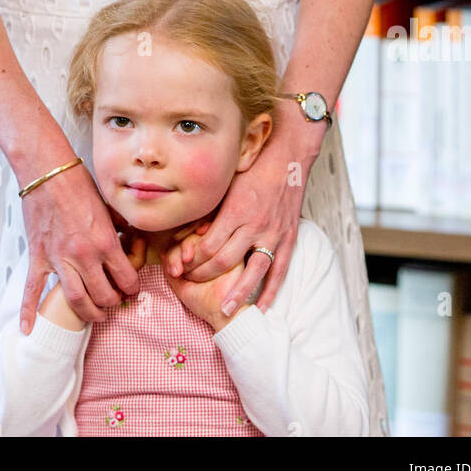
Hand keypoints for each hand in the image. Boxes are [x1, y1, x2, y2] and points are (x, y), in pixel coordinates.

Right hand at [18, 159, 140, 333]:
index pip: (126, 278)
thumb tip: (131, 239)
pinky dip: (28, 311)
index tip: (130, 289)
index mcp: (105, 242)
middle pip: (103, 295)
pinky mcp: (38, 257)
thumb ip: (120, 228)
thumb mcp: (108, 206)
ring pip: (76, 300)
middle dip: (111, 303)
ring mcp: (59, 259)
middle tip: (113, 302)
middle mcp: (84, 255)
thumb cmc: (79, 184)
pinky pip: (32, 290)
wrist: (47, 172)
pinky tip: (27, 329)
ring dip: (87, 314)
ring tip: (93, 316)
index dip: (132, 288)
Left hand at [163, 234, 246, 332]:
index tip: (174, 271)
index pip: (182, 242)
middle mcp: (211, 249)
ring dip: (185, 249)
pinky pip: (214, 237)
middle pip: (189, 235)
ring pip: (198, 233)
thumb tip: (162, 252)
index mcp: (199, 256)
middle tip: (177, 271)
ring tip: (184, 270)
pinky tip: (192, 259)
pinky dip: (200, 245)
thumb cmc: (204, 303)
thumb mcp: (182, 286)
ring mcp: (221, 247)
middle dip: (178, 251)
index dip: (173, 253)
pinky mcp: (232, 249)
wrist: (224, 315)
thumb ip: (171, 269)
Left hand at [166, 117, 318, 317]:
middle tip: (192, 285)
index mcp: (236, 210)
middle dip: (205, 276)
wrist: (289, 159)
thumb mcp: (228, 184)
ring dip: (239, 294)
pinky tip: (264, 306)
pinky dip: (272, 290)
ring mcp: (273, 233)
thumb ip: (213, 208)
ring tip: (226, 311)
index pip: (208, 245)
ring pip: (253, 272)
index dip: (192, 259)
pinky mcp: (288, 238)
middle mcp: (254, 225)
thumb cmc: (254, 167)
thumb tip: (192, 230)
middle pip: (224, 260)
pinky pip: (280, 270)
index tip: (181, 266)